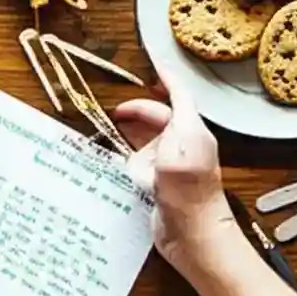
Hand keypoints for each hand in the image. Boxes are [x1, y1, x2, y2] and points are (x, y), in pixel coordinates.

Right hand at [116, 69, 231, 268]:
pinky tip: (108, 160)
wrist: (191, 234)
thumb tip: (170, 86)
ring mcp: (168, 166)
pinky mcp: (156, 186)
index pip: (179, 94)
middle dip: (136, 111)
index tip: (152, 61)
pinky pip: (135, 165)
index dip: (165, 77)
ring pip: (143, 141)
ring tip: (104, 131)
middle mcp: (180, 145)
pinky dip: (122, 160)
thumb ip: (176, 111)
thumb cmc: (190, 189)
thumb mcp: (184, 141)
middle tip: (114, 113)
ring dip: (126, 136)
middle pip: (156, 118)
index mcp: (191, 130)